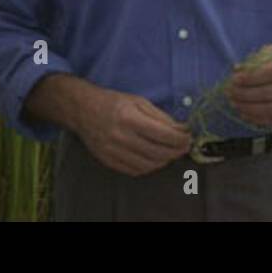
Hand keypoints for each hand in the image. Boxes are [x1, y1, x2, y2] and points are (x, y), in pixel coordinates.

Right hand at [75, 87, 191, 176]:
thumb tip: (181, 130)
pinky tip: (154, 159)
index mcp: (129, 118)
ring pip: (148, 165)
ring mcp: (113, 151)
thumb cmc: (113, 102)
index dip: (180, 139)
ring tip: (170, 153)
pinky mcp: (108, 161)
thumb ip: (160, 116)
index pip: (163, 134)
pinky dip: (149, 167)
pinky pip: (135, 170)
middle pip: (158, 152)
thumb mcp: (138, 101)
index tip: (188, 138)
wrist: (83, 110)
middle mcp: (121, 136)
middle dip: (176, 151)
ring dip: (164, 161)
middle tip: (184, 147)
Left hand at [227, 47, 271, 128]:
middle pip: (270, 93)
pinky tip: (246, 115)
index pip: (270, 73)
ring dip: (250, 109)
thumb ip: (258, 59)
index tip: (233, 80)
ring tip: (235, 104)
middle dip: (245, 95)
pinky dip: (260, 120)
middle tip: (230, 93)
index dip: (249, 79)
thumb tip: (236, 70)